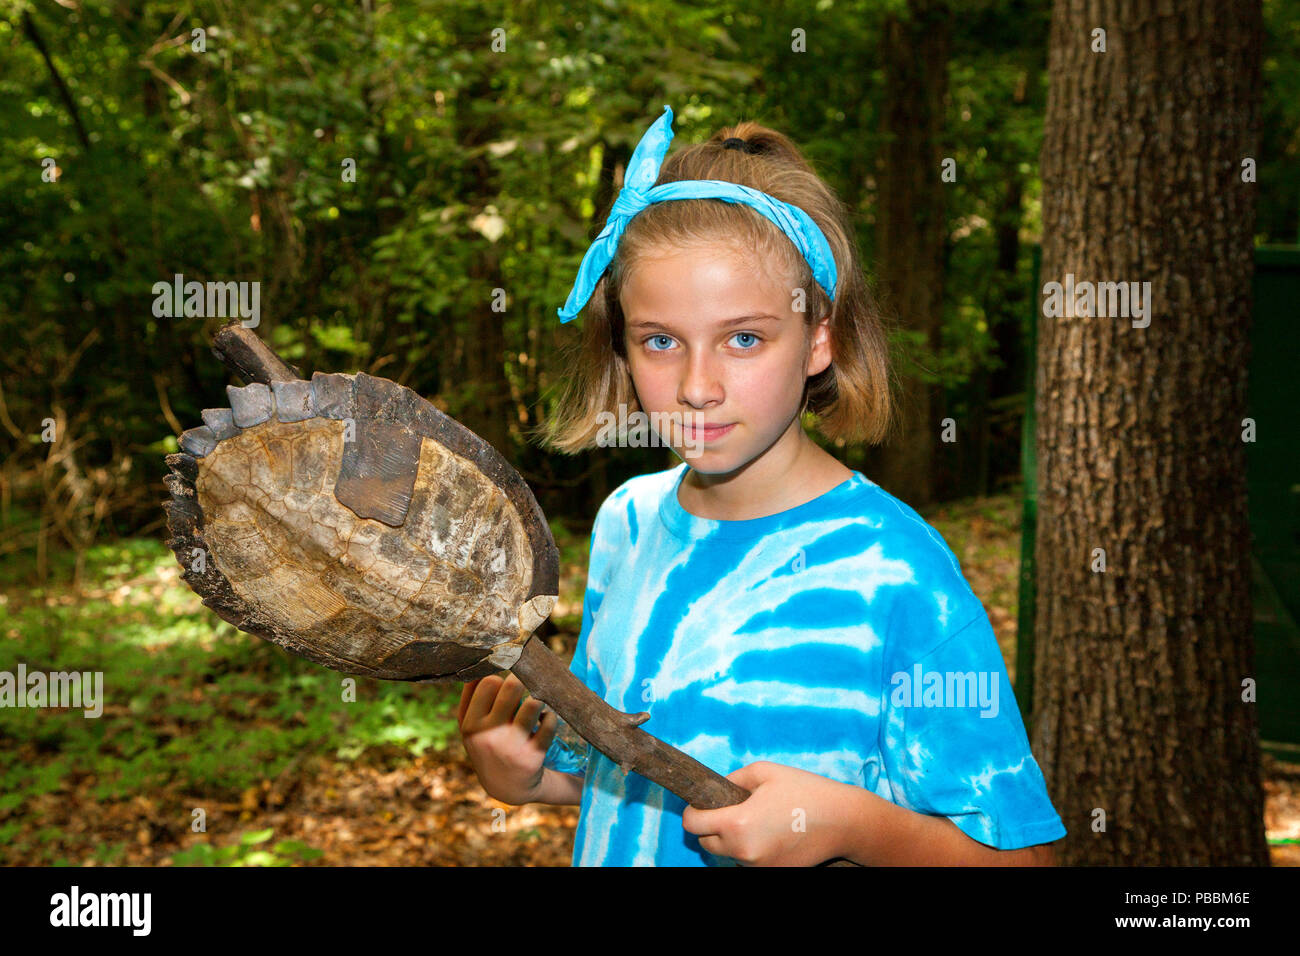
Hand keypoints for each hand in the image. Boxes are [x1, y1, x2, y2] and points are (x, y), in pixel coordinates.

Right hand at [456, 672, 555, 804]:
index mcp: (470, 724)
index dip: (500, 678)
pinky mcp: (533, 755)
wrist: (507, 787)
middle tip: (522, 690)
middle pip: (512, 686)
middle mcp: (488, 734)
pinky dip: (550, 717)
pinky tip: (544, 721)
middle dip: (521, 683)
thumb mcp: (471, 727)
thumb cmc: (488, 745)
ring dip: (537, 700)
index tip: (504, 684)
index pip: (488, 682)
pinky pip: (550, 721)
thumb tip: (481, 661)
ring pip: (533, 702)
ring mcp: (512, 745)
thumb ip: (471, 696)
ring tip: (534, 705)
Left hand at [680, 761, 854, 865]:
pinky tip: (771, 834)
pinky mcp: (773, 874)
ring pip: (728, 853)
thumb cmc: (804, 791)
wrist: (842, 821)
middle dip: (712, 827)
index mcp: (737, 823)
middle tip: (732, 809)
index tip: (702, 804)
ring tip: (759, 820)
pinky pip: (749, 861)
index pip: (693, 825)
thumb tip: (716, 787)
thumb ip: (733, 779)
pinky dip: (752, 849)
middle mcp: (743, 851)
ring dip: (733, 839)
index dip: (693, 811)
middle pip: (706, 843)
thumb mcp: (764, 772)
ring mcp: (758, 867)